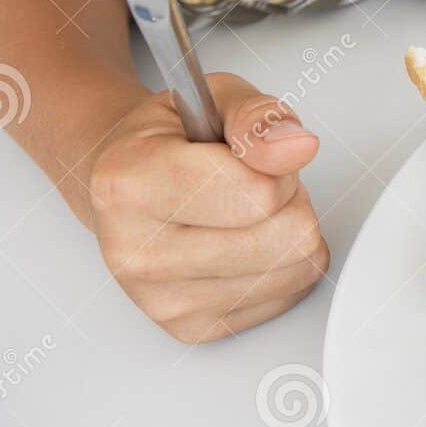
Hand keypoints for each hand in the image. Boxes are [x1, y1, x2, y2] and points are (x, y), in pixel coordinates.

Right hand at [87, 73, 329, 342]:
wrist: (128, 186)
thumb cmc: (173, 141)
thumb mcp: (215, 98)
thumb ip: (258, 116)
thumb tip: (296, 148)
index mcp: (129, 183)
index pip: (257, 194)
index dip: (276, 164)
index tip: (248, 154)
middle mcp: (136, 252)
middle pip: (288, 238)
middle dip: (290, 200)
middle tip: (254, 184)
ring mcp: (161, 301)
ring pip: (296, 268)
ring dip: (290, 231)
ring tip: (248, 211)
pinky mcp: (193, 329)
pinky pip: (290, 294)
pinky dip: (284, 265)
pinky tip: (246, 242)